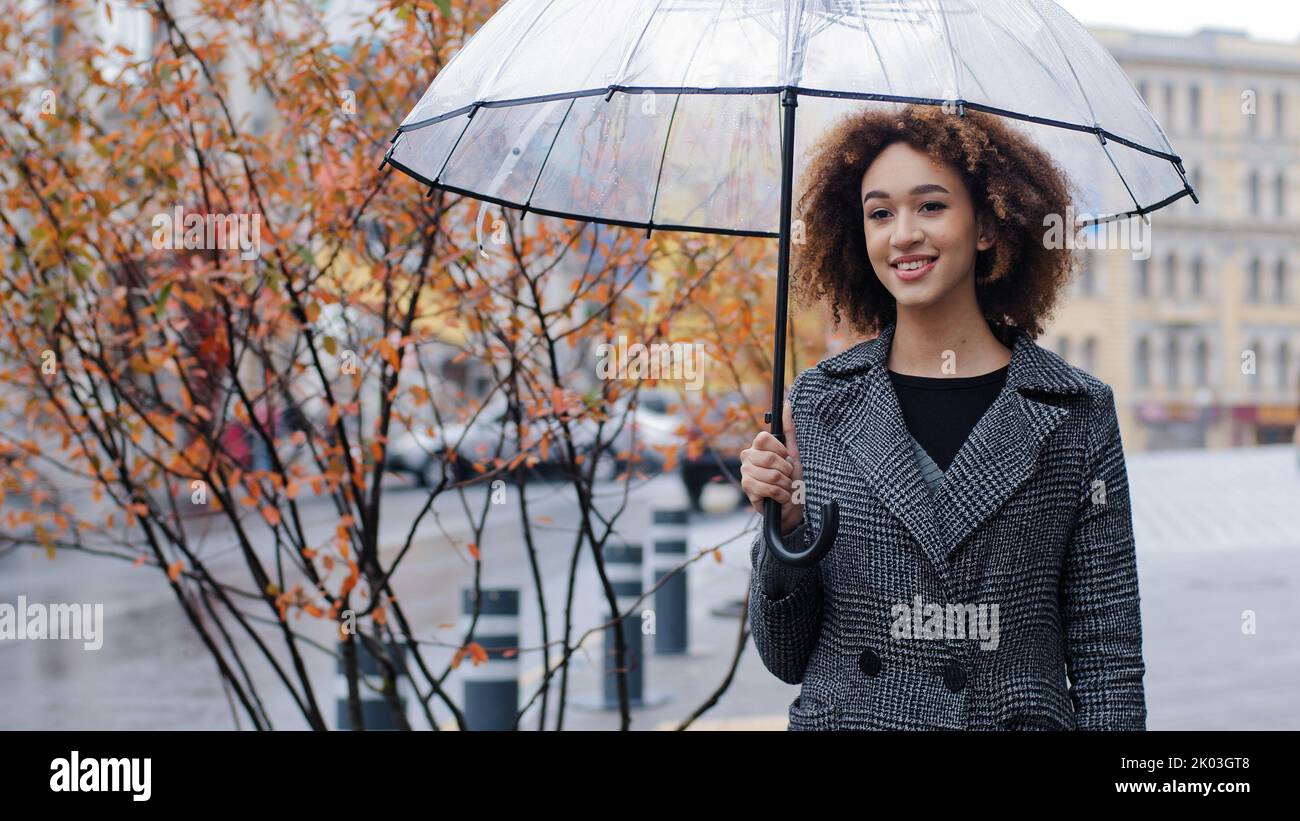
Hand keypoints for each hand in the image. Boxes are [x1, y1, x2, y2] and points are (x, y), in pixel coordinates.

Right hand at [739, 402, 803, 535]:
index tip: (787, 459)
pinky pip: (770, 488)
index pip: (764, 438)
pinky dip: (782, 495)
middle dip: (786, 471)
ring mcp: (745, 473)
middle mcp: (748, 457)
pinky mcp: (747, 489)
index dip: (780, 450)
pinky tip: (780, 497)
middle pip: (771, 458)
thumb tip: (787, 404)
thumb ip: (789, 429)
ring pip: (772, 475)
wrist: (789, 506)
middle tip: (787, 477)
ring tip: (785, 488)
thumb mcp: (793, 454)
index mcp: (757, 446)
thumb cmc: (790, 479)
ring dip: (786, 485)